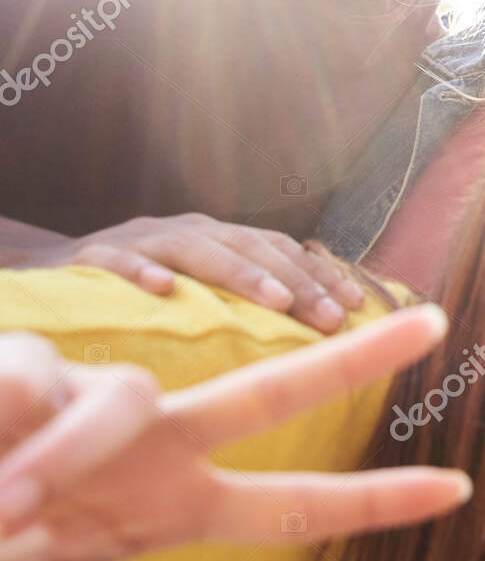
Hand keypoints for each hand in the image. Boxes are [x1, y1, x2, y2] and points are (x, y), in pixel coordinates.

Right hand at [0, 306, 470, 560]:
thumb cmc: (1, 550)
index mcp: (174, 505)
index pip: (294, 507)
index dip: (377, 502)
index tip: (464, 491)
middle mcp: (155, 445)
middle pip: (272, 392)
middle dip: (356, 358)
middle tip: (437, 323)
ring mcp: (96, 404)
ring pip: (126, 397)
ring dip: (63, 459)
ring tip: (15, 512)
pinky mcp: (26, 369)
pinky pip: (36, 382)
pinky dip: (16, 434)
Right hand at [30, 213, 366, 332]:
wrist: (52, 269)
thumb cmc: (143, 290)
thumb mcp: (201, 288)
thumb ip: (249, 299)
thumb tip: (326, 327)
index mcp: (221, 240)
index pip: (283, 251)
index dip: (321, 274)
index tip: (356, 306)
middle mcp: (189, 233)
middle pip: (254, 248)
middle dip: (299, 282)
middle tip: (333, 318)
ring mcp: (142, 240)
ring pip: (199, 249)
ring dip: (242, 272)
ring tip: (279, 302)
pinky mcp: (89, 257)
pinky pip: (115, 261)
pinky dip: (139, 271)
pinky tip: (163, 289)